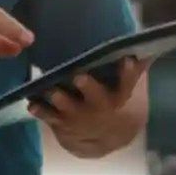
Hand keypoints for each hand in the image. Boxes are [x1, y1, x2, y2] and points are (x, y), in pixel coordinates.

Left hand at [28, 57, 146, 157]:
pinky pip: (50, 118)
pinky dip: (41, 111)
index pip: (129, 83)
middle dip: (89, 88)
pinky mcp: (62, 124)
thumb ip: (134, 65)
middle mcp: (101, 109)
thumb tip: (144, 39)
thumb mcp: (129, 86)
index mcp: (121, 96)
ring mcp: (81, 118)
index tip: (127, 59)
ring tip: (52, 91)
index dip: (129, 73)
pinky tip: (31, 104)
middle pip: (96, 99)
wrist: (110, 136)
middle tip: (80, 77)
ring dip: (60, 100)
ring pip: (70, 110)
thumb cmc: (118, 97)